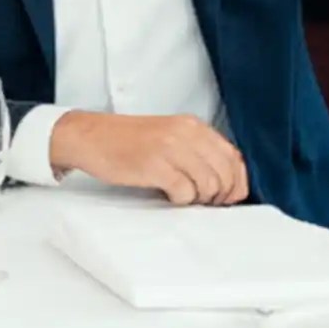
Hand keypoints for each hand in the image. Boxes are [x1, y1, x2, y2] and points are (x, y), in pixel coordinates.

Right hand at [51, 111, 248, 204]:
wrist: (91, 136)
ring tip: (183, 196)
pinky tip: (168, 195)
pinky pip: (184, 192)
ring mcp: (170, 148)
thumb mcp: (171, 136)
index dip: (237, 181)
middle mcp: (186, 133)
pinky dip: (181, 200)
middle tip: (205, 202)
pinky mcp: (154, 165)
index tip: (230, 196)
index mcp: (193, 126)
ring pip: (209, 184)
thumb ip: (198, 151)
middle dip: (221, 194)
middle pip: (225, 173)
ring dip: (199, 198)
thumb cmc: (130, 141)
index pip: (233, 156)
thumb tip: (228, 182)